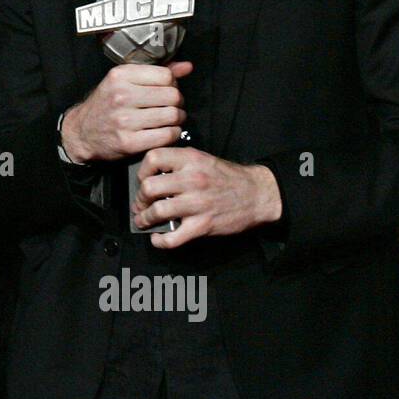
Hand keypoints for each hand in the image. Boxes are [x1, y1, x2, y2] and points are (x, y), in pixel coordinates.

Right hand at [61, 61, 191, 163]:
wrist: (81, 132)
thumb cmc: (106, 105)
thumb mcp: (124, 81)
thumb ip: (156, 73)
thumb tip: (188, 67)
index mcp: (120, 76)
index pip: (166, 75)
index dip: (172, 84)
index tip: (166, 91)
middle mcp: (121, 95)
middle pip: (172, 95)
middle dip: (177, 103)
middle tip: (170, 107)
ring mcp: (124, 120)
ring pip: (172, 115)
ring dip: (177, 119)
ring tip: (169, 120)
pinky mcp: (128, 142)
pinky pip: (167, 135)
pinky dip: (172, 134)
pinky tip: (165, 132)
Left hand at [133, 147, 281, 249]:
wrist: (258, 194)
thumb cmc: (227, 177)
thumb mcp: (203, 159)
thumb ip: (179, 163)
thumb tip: (151, 175)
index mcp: (191, 159)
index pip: (153, 158)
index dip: (142, 171)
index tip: (142, 180)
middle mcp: (193, 179)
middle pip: (149, 188)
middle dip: (139, 199)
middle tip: (140, 204)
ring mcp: (198, 203)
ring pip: (157, 211)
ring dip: (145, 219)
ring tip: (144, 220)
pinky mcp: (203, 225)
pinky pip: (173, 237)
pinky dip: (160, 241)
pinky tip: (157, 238)